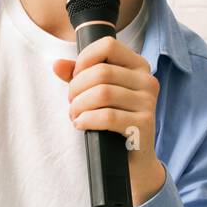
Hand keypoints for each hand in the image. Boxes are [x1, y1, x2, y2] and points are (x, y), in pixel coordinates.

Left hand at [53, 35, 163, 205]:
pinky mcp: (144, 124)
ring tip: (75, 115)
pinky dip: (87, 120)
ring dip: (79, 106)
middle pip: (101, 71)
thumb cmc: (114, 122)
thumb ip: (78, 76)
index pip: (109, 45)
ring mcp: (149, 102)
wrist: (134, 161)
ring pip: (102, 93)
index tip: (76, 77)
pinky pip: (107, 117)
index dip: (85, 59)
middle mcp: (148, 80)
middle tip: (72, 103)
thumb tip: (57, 65)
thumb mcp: (96, 94)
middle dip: (76, 88)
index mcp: (139, 66)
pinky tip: (81, 125)